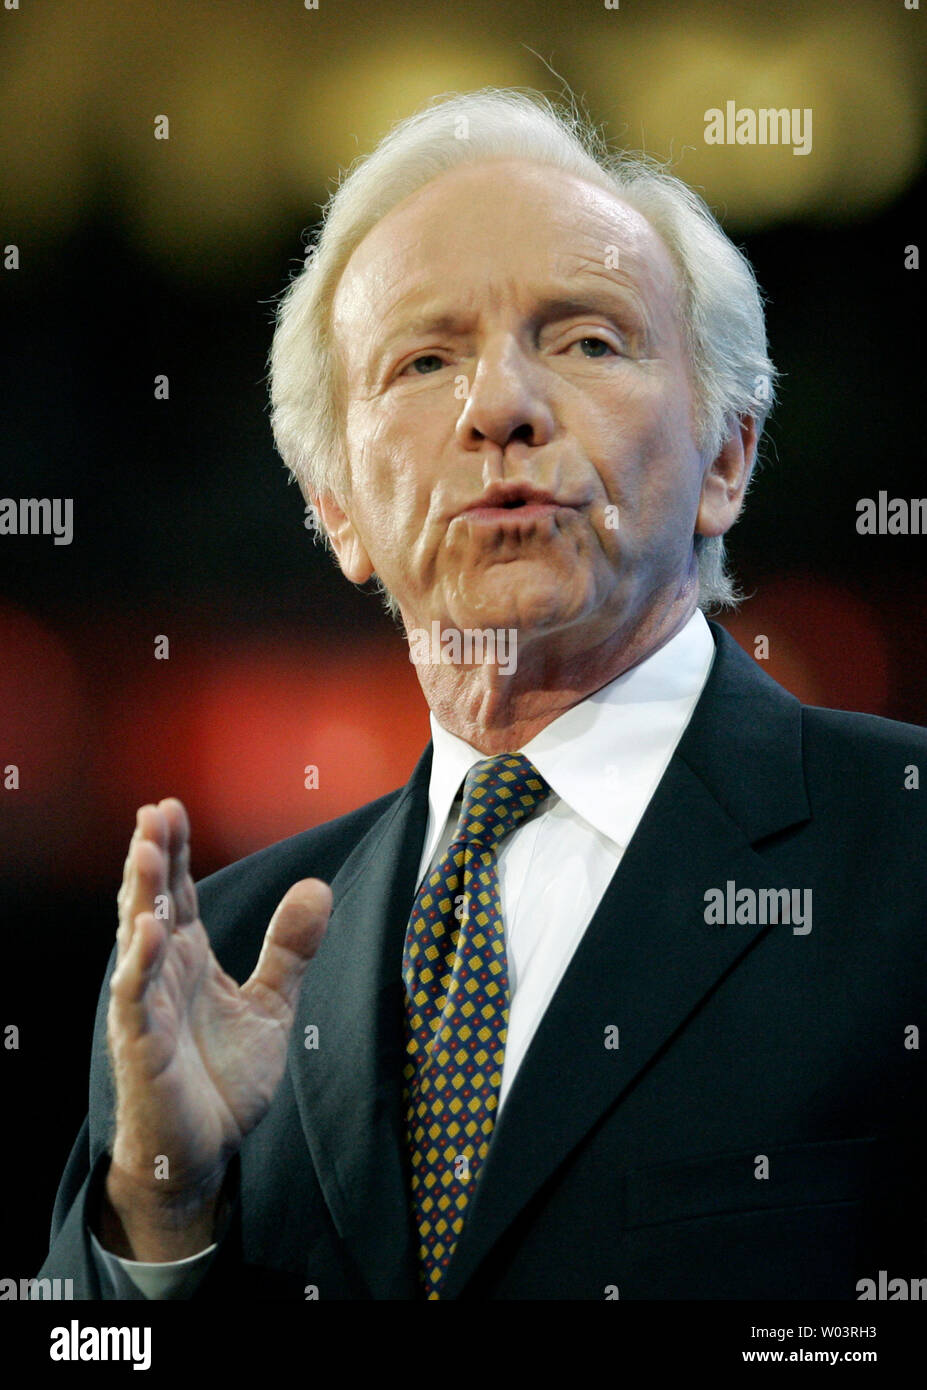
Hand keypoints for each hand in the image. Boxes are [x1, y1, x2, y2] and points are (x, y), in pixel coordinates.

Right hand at [101, 798, 329, 1255]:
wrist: (208, 1152)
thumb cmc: (225, 1080)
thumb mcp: (272, 1004)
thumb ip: (291, 948)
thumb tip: (317, 886)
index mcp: (190, 959)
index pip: (177, 891)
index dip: (173, 850)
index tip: (172, 805)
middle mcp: (163, 974)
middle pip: (152, 902)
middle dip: (152, 857)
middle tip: (156, 811)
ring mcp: (147, 1007)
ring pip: (138, 940)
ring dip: (140, 894)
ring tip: (146, 849)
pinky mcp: (141, 1046)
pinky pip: (136, 999)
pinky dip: (140, 964)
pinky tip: (151, 932)